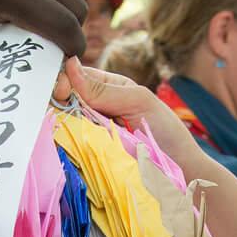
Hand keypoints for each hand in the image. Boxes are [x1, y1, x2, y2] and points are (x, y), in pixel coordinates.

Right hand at [73, 66, 204, 171]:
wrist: (180, 169)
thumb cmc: (166, 131)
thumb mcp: (139, 101)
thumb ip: (104, 89)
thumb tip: (70, 67)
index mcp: (105, 88)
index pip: (73, 77)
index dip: (62, 82)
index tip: (61, 93)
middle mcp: (93, 110)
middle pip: (62, 101)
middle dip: (56, 104)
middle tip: (64, 114)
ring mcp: (89, 134)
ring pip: (61, 125)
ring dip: (60, 127)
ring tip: (66, 133)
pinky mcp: (88, 157)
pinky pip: (69, 149)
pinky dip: (66, 147)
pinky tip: (68, 147)